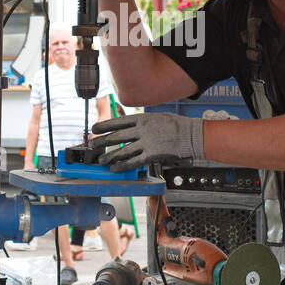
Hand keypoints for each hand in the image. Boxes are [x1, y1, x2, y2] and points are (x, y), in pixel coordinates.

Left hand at [90, 113, 204, 169]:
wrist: (191, 135)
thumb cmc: (176, 126)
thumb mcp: (157, 117)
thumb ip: (143, 122)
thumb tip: (131, 126)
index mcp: (142, 118)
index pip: (118, 121)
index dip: (104, 126)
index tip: (95, 129)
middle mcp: (142, 130)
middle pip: (116, 137)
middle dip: (101, 142)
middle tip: (93, 146)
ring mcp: (146, 143)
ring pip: (122, 151)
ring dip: (109, 156)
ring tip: (102, 160)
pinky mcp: (152, 155)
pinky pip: (133, 162)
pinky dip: (122, 165)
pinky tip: (115, 168)